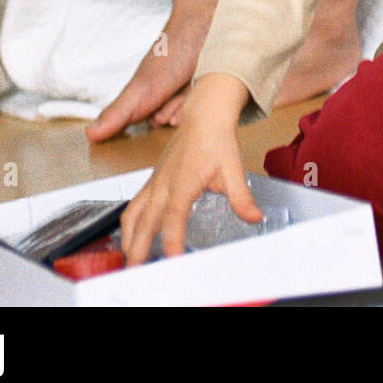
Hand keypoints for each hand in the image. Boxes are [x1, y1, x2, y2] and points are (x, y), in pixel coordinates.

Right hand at [120, 75, 258, 263]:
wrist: (204, 114)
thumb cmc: (216, 138)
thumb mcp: (233, 169)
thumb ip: (241, 197)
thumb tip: (254, 217)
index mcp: (183, 181)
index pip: (174, 215)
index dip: (172, 238)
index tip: (172, 258)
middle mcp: (164, 182)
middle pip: (145, 219)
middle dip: (138, 245)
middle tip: (136, 269)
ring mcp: (155, 180)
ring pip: (133, 211)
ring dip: (128, 236)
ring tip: (129, 259)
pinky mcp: (152, 179)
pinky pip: (134, 203)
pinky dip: (129, 222)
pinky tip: (131, 236)